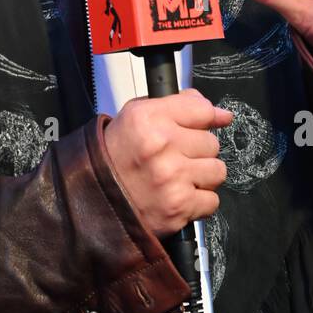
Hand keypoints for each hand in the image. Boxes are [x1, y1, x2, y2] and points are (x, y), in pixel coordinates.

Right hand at [101, 89, 230, 236]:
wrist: (94, 198)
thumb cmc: (114, 157)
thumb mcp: (135, 116)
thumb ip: (177, 105)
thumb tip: (218, 112)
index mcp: (149, 118)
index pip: (203, 110)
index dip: (206, 119)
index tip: (207, 124)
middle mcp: (161, 146)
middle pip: (212, 143)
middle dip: (198, 151)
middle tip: (176, 157)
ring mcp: (172, 178)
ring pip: (217, 171)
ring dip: (202, 176)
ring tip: (179, 177)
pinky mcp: (179, 206)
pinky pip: (211, 200)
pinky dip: (198, 202)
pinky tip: (178, 196)